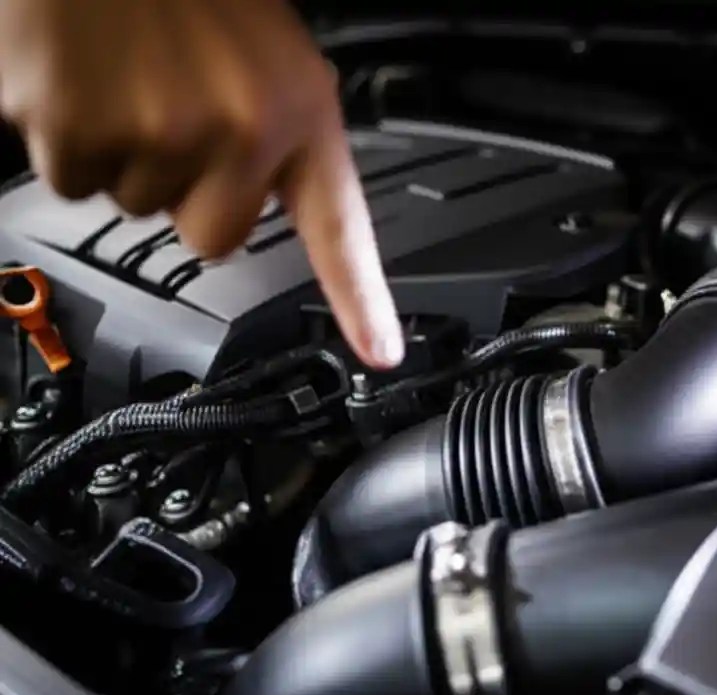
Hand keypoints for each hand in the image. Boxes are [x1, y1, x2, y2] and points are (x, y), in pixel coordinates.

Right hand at [0, 0, 403, 368]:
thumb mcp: (260, 46)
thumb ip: (271, 123)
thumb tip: (259, 187)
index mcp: (297, 107)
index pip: (341, 226)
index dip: (362, 299)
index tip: (380, 352)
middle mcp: (238, 131)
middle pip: (211, 235)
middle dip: (187, 193)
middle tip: (170, 110)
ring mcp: (157, 135)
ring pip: (133, 204)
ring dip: (122, 152)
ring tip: (124, 73)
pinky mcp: (76, 132)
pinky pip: (70, 178)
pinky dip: (62, 136)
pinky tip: (81, 75)